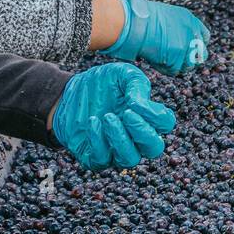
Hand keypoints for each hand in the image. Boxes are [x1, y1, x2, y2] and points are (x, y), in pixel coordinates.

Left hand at [51, 63, 175, 170]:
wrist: (68, 94)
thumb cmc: (100, 85)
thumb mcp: (120, 74)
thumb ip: (137, 84)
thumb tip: (140, 104)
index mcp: (147, 118)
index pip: (165, 124)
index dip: (156, 116)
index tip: (135, 101)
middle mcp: (136, 139)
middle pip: (154, 148)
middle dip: (142, 132)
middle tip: (127, 114)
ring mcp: (117, 151)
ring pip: (130, 159)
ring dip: (120, 138)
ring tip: (107, 117)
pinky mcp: (96, 158)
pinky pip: (103, 160)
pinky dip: (98, 140)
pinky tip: (92, 121)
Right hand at [104, 0, 209, 74]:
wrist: (136, 23)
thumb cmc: (143, 17)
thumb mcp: (167, 16)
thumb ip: (178, 28)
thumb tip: (179, 39)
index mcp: (190, 20)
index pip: (204, 37)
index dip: (197, 45)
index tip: (189, 49)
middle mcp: (192, 33)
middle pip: (201, 54)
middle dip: (190, 58)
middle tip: (176, 58)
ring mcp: (186, 47)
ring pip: (188, 65)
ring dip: (176, 64)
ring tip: (161, 56)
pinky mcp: (178, 59)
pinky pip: (174, 70)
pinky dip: (165, 68)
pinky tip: (155, 59)